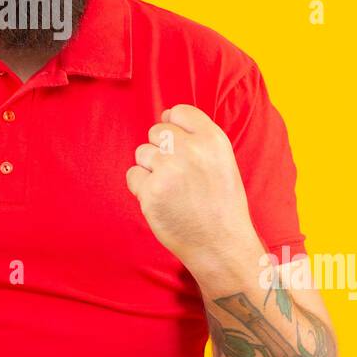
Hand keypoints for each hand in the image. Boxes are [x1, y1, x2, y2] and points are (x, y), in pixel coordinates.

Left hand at [125, 104, 259, 271]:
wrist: (221, 245)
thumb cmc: (221, 204)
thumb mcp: (223, 161)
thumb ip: (198, 138)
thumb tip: (165, 116)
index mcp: (212, 139)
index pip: (178, 111)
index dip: (174, 126)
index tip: (178, 146)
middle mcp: (191, 150)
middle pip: (156, 131)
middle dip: (161, 150)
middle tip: (178, 175)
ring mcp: (169, 170)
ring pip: (142, 152)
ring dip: (151, 170)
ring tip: (172, 190)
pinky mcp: (151, 191)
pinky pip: (133, 175)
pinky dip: (142, 188)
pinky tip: (162, 201)